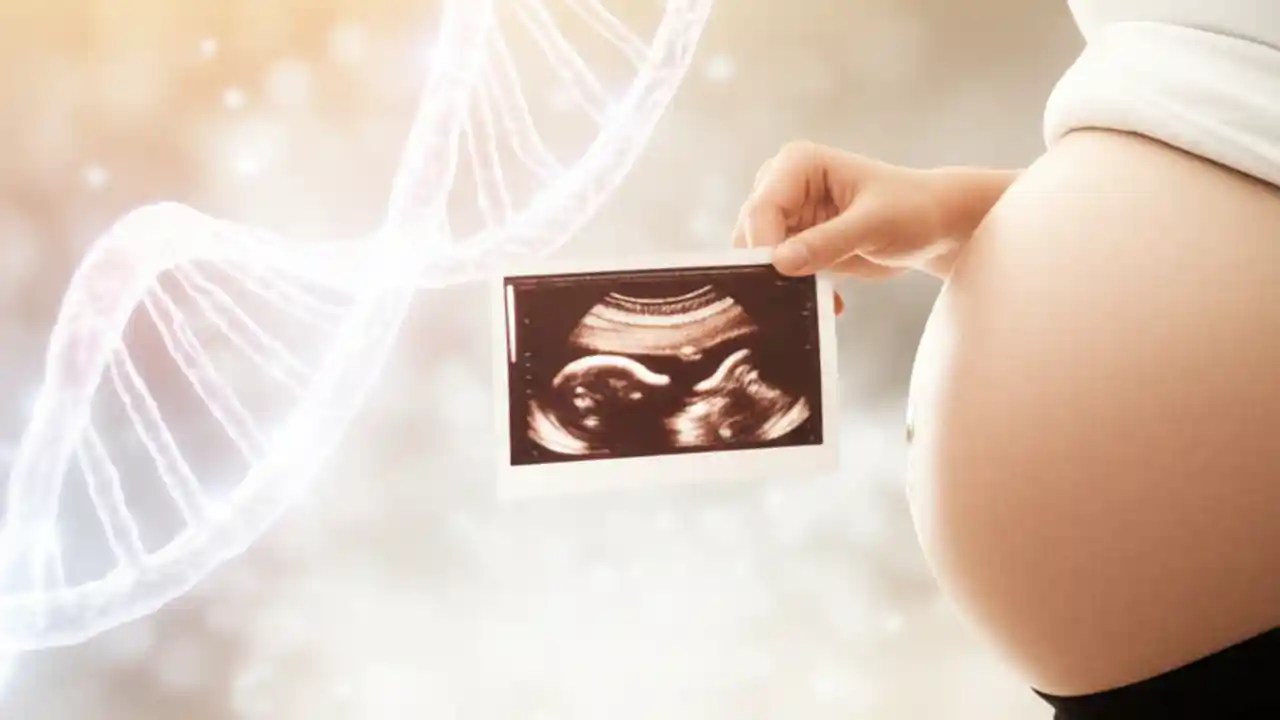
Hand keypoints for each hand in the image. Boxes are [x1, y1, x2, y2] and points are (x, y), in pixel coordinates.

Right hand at [732, 141, 959, 311]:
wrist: (936, 225)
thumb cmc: (913, 210)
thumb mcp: (875, 225)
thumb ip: (827, 242)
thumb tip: (779, 263)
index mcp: (797, 164)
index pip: (761, 207)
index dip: (764, 246)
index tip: (780, 278)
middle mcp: (783, 186)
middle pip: (751, 233)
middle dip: (768, 268)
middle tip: (793, 298)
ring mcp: (788, 216)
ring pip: (759, 257)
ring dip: (782, 284)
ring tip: (816, 301)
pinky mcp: (797, 244)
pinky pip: (779, 274)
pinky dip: (798, 292)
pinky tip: (835, 303)